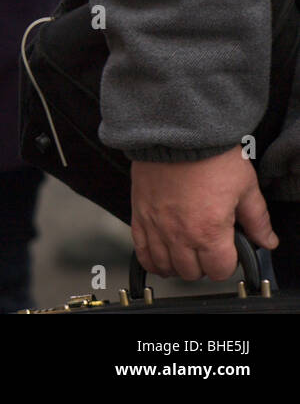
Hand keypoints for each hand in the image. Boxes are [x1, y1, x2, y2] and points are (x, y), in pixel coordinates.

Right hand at [130, 147, 278, 281]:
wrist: (174, 132)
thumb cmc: (209, 155)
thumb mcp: (245, 186)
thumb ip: (257, 219)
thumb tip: (266, 240)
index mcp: (209, 231)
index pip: (219, 270)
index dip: (228, 263)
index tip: (229, 251)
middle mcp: (179, 233)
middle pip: (190, 272)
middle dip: (202, 266)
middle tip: (208, 250)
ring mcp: (155, 225)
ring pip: (163, 266)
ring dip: (176, 265)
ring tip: (185, 254)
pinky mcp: (138, 214)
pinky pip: (140, 250)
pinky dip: (150, 258)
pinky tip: (159, 254)